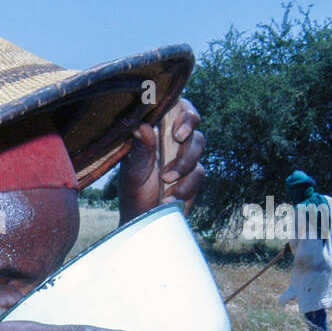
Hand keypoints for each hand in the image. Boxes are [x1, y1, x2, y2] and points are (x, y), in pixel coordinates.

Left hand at [118, 97, 204, 222]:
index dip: (183, 112)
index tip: (177, 128)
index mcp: (158, 134)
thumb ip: (141, 149)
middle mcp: (173, 143)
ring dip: (184, 163)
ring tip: (165, 179)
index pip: (177, 110)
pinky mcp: (193, 177)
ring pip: (198, 147)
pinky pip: (198, 173)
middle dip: (187, 132)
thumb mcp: (133, 170)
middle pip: (194, 127)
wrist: (142, 220)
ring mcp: (186, 159)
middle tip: (178, 140)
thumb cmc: (133, 192)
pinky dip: (184, 186)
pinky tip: (169, 197)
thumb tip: (142, 125)